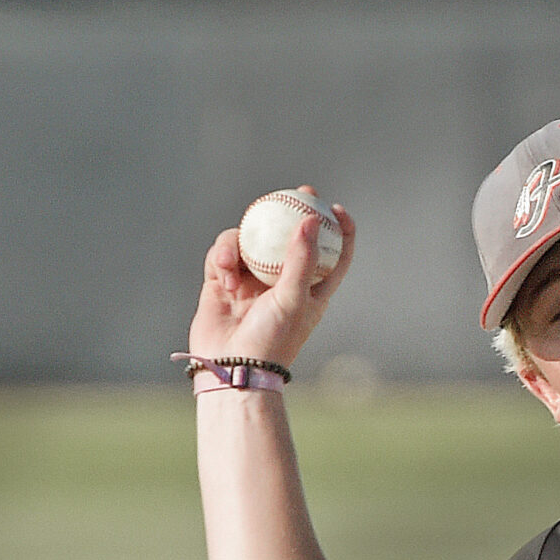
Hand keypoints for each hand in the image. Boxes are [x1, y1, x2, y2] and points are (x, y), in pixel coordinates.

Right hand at [186, 187, 354, 371]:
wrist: (231, 367)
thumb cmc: (271, 340)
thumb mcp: (293, 299)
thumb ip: (302, 259)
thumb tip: (311, 220)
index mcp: (311, 292)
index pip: (333, 257)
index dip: (338, 231)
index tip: (336, 208)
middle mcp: (282, 283)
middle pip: (290, 239)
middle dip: (293, 214)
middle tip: (297, 193)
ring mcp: (251, 282)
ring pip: (249, 242)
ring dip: (240, 245)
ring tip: (233, 265)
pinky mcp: (222, 283)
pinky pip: (223, 255)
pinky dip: (221, 258)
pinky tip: (222, 275)